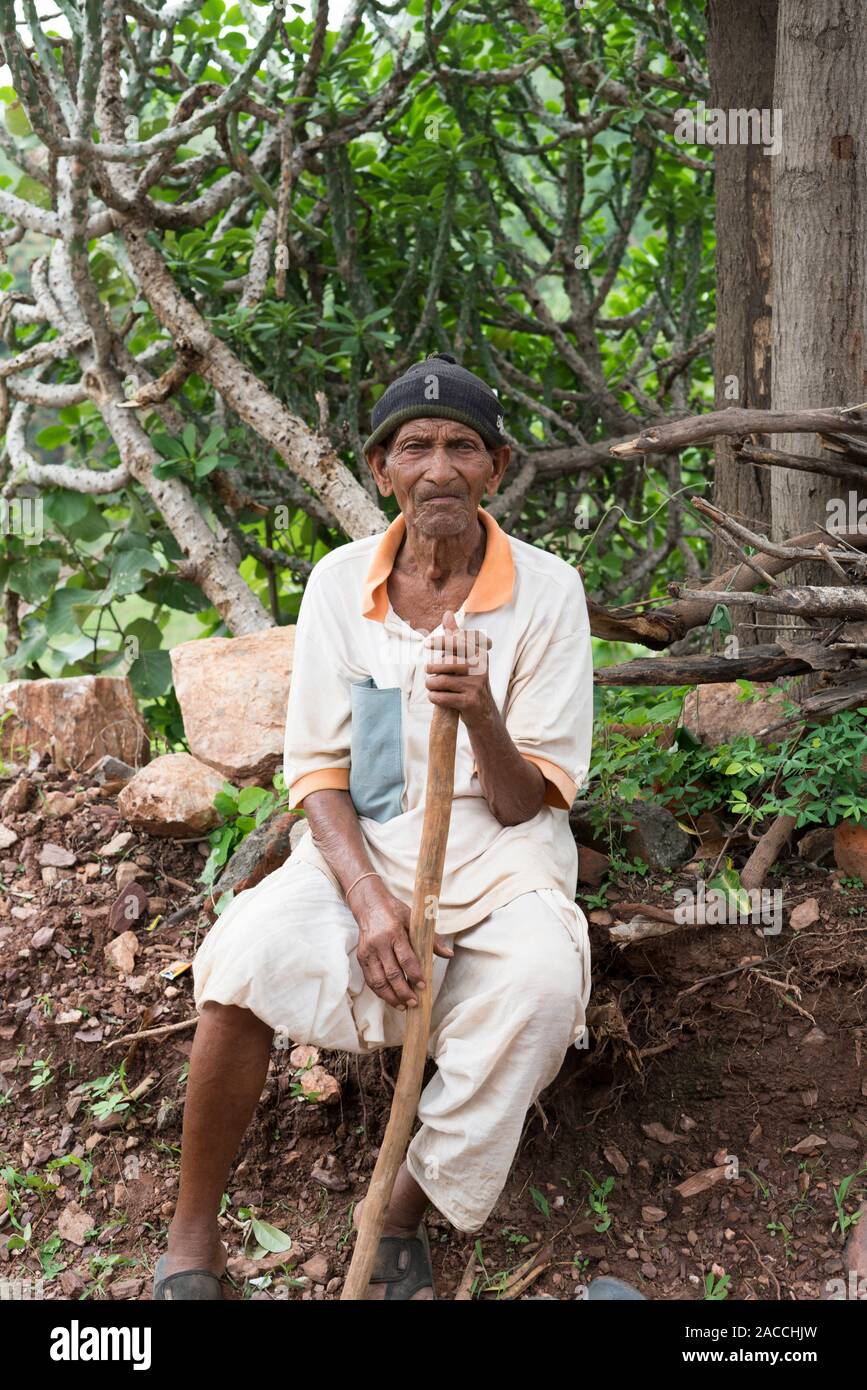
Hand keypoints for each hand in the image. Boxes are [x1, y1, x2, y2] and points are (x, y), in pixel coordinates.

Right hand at [350, 876, 453, 1010]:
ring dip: (391, 996)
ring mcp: (368, 952)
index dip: (414, 974)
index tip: (423, 986)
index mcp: (394, 932)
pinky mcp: (361, 958)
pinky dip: (380, 992)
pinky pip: (370, 980)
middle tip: (414, 1002)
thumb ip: (432, 938)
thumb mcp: (414, 919)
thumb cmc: (394, 912)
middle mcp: (379, 944)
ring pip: (378, 981)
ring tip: (403, 1006)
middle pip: (392, 974)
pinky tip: (391, 999)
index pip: (406, 958)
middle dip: (403, 991)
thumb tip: (449, 955)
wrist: (369, 905)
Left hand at [424, 609, 493, 727]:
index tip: (428, 644)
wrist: (484, 713)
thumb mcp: (466, 658)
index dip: (441, 642)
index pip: (458, 642)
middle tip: (429, 671)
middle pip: (446, 662)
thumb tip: (447, 614)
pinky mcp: (469, 702)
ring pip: (440, 681)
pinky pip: (441, 697)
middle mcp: (480, 668)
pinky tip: (435, 697)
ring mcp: (475, 686)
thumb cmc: (470, 681)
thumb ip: (456, 635)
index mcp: (480, 654)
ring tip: (431, 685)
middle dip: (432, 667)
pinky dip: (434, 697)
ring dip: (431, 685)